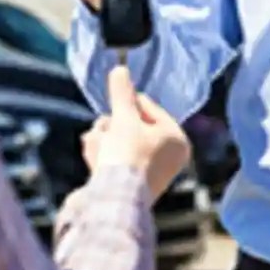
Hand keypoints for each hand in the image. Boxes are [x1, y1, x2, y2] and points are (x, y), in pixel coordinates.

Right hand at [80, 66, 190, 200]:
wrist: (114, 201)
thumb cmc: (127, 155)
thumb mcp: (124, 117)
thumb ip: (121, 93)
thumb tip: (120, 68)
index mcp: (176, 139)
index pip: (149, 108)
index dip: (127, 102)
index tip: (113, 102)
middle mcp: (168, 158)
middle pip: (132, 126)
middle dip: (111, 125)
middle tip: (100, 127)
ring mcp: (150, 173)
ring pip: (120, 142)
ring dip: (103, 139)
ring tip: (93, 143)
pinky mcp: (131, 186)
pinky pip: (115, 161)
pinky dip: (103, 156)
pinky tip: (92, 155)